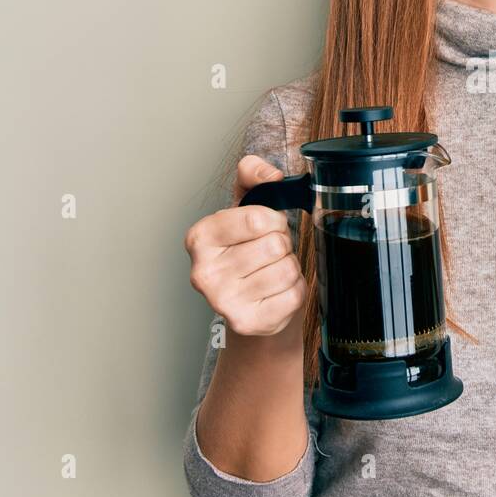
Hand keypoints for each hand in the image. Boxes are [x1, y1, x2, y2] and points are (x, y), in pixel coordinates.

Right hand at [184, 155, 305, 336]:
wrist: (250, 301)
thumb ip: (253, 174)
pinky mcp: (248, 323)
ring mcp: (224, 302)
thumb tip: (272, 175)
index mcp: (199, 237)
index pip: (257, 219)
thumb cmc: (247, 248)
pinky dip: (296, 290)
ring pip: (287, 269)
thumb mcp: (245, 204)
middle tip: (268, 253)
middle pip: (275, 245)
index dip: (273, 220)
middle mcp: (204, 273)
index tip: (265, 227)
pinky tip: (277, 291)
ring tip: (272, 270)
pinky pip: (295, 294)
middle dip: (282, 244)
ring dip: (289, 267)